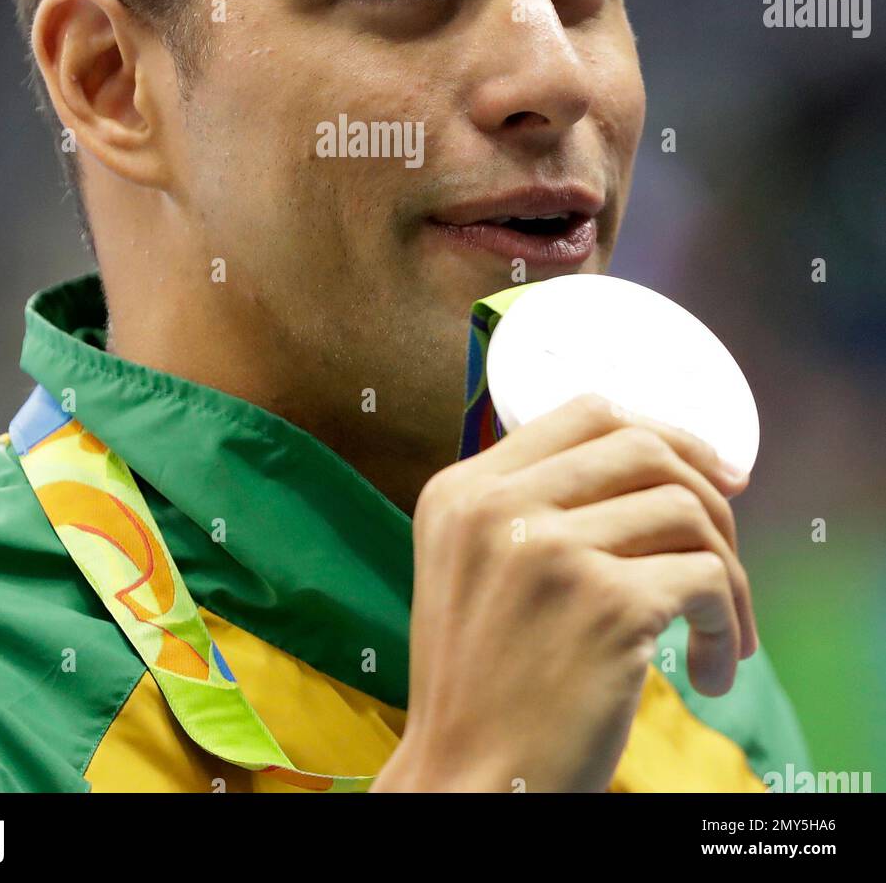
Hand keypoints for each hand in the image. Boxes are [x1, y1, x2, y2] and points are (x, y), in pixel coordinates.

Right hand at [371, 393, 755, 792]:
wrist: (465, 782)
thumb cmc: (484, 685)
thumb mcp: (475, 566)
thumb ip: (535, 506)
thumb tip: (663, 460)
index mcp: (463, 490)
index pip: (584, 412)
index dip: (660, 432)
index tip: (710, 472)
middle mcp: (499, 505)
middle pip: (640, 446)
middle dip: (705, 490)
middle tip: (728, 547)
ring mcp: (552, 549)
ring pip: (685, 509)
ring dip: (728, 570)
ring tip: (722, 631)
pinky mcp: (606, 604)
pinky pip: (708, 579)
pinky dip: (730, 623)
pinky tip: (712, 670)